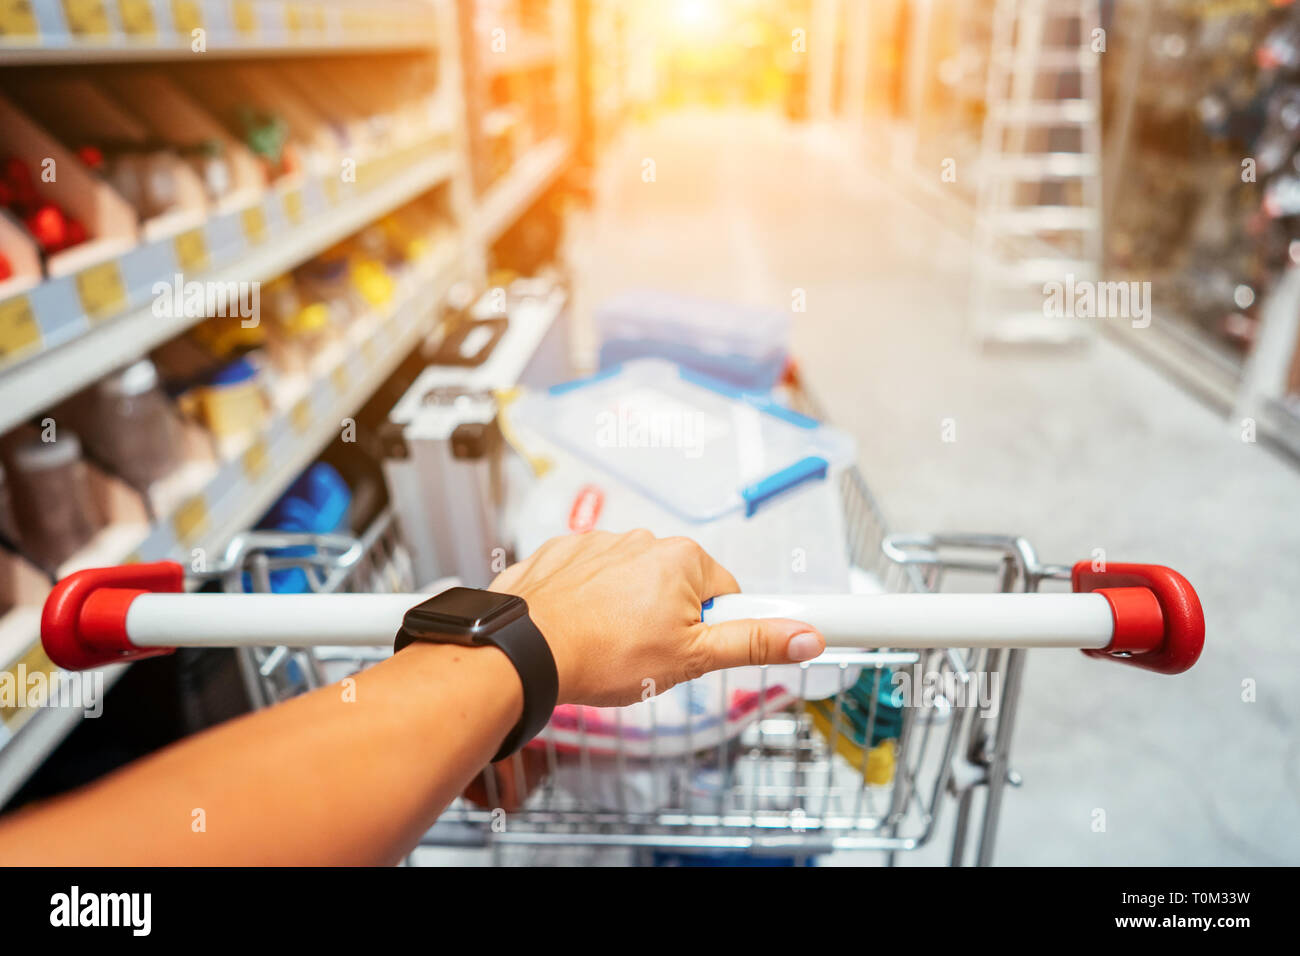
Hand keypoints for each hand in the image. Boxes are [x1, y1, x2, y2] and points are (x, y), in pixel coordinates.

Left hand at [490, 529, 824, 706]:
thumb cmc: (603, 654)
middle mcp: (641, 540)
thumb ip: (752, 643)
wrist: (524, 651)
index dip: (716, 628)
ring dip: (627, 611)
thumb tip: (806, 635)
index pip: (727, 592)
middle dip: (670, 621)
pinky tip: (579, 629)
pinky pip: (589, 578)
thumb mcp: (691, 658)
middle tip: (650, 656)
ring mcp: (598, 543)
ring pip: (631, 584)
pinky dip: (587, 601)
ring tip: (608, 648)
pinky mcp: (561, 553)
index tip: (699, 647)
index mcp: (682, 558)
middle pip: (678, 587)